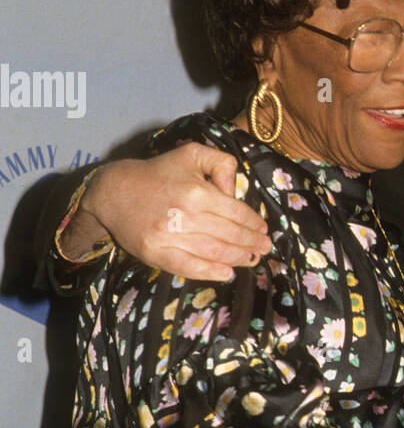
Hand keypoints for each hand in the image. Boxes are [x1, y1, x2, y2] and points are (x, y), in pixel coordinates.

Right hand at [69, 143, 270, 279]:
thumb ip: (220, 163)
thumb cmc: (157, 173)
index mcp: (197, 191)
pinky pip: (188, 267)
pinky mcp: (155, 254)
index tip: (263, 230)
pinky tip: (227, 274)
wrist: (114, 192)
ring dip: (238, 259)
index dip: (254, 224)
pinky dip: (210, 273)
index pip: (236, 213)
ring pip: (214, 252)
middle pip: (229, 235)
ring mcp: (169, 237)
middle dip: (252, 244)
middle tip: (264, 248)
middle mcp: (185, 215)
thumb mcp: (191, 154)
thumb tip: (235, 191)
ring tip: (252, 260)